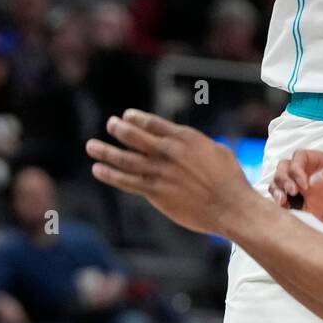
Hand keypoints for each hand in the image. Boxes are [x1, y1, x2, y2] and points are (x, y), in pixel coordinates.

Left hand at [87, 109, 254, 235]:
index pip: (153, 124)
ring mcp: (161, 172)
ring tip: (92, 146)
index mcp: (185, 138)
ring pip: (125, 159)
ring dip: (106, 151)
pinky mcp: (156, 192)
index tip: (126, 116)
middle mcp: (169, 152)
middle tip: (110, 124)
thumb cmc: (230, 179)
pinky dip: (110, 175)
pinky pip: (127, 181)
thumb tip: (188, 144)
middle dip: (119, 129)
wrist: (230, 206)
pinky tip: (98, 169)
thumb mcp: (217, 151)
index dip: (137, 119)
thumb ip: (197, 145)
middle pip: (135, 137)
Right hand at [269, 150, 322, 239]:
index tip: (304, 185)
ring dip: (277, 189)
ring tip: (282, 202)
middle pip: (288, 168)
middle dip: (282, 177)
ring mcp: (315, 193)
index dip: (296, 167)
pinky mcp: (314, 210)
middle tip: (290, 193)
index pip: (302, 157)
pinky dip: (282, 203)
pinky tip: (284, 209)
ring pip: (285, 184)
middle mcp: (319, 176)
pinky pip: (291, 202)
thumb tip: (312, 178)